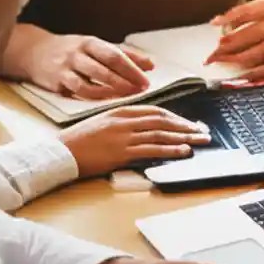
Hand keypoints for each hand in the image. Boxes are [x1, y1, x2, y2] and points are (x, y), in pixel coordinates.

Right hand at [24, 28, 153, 99]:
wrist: (33, 51)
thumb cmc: (72, 50)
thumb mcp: (96, 46)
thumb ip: (124, 55)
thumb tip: (150, 65)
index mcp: (90, 43)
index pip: (115, 55)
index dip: (132, 69)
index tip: (146, 80)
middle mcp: (77, 54)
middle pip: (104, 69)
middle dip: (125, 82)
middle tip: (139, 91)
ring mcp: (65, 69)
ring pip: (89, 84)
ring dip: (109, 92)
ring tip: (125, 97)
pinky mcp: (56, 83)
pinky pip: (76, 93)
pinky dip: (92, 98)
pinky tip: (105, 101)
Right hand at [58, 105, 209, 176]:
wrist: (61, 153)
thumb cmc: (79, 141)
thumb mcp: (102, 123)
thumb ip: (123, 123)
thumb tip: (145, 128)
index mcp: (120, 111)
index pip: (155, 111)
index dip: (175, 117)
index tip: (189, 122)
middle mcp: (124, 121)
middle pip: (162, 121)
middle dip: (185, 126)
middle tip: (202, 131)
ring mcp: (123, 136)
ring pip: (161, 134)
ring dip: (184, 137)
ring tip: (199, 141)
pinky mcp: (121, 152)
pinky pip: (151, 150)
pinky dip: (170, 150)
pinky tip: (183, 151)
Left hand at [208, 0, 263, 81]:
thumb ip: (249, 9)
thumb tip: (223, 24)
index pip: (246, 12)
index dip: (228, 18)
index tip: (214, 24)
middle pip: (250, 34)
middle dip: (229, 44)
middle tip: (214, 51)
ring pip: (258, 52)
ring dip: (237, 58)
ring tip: (223, 60)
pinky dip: (257, 71)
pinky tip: (244, 74)